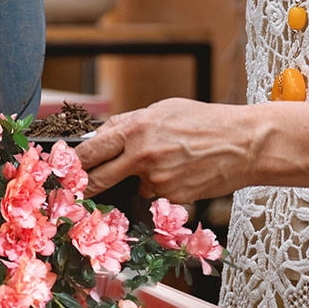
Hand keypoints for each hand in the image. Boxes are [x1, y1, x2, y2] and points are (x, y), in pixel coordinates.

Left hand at [75, 99, 253, 202]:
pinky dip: (160, 187)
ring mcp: (156, 180)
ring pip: (131, 186)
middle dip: (85, 186)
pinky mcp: (171, 197)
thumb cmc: (205, 122)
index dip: (73, 164)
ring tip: (168, 162)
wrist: (245, 144)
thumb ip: (128, 124)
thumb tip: (100, 136)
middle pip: (97, 179)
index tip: (63, 171)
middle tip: (76, 189)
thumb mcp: (163, 110)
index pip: (90, 151)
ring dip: (137, 180)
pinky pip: (154, 195)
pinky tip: (181, 172)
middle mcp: (141, 156)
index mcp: (136, 129)